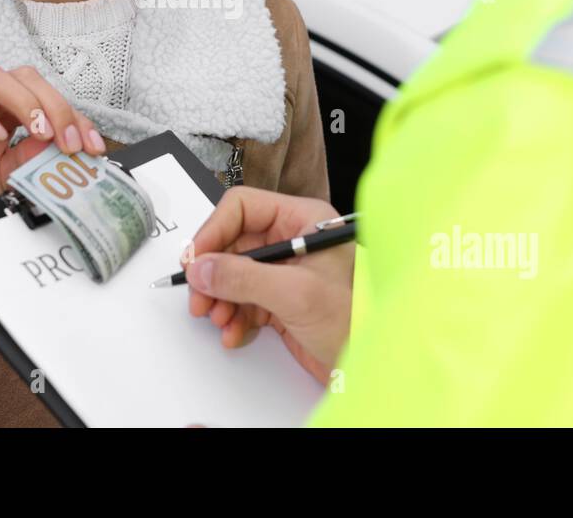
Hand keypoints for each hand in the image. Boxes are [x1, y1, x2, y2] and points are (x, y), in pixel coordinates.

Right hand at [0, 64, 106, 224]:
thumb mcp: (14, 173)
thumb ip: (35, 158)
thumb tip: (64, 147)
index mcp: (12, 109)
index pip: (49, 96)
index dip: (75, 117)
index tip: (92, 146)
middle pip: (25, 76)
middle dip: (54, 105)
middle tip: (67, 141)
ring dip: (24, 102)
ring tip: (40, 134)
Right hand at [185, 186, 352, 385]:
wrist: (376, 364)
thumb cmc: (358, 320)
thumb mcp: (297, 294)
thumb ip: (244, 279)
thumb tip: (203, 269)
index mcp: (302, 221)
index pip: (243, 208)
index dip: (214, 230)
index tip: (196, 260)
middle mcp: (292, 241)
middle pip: (232, 243)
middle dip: (213, 273)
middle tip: (199, 296)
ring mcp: (285, 273)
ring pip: (233, 275)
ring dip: (219, 298)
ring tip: (218, 318)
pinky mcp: (281, 302)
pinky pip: (242, 301)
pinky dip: (232, 317)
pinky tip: (234, 332)